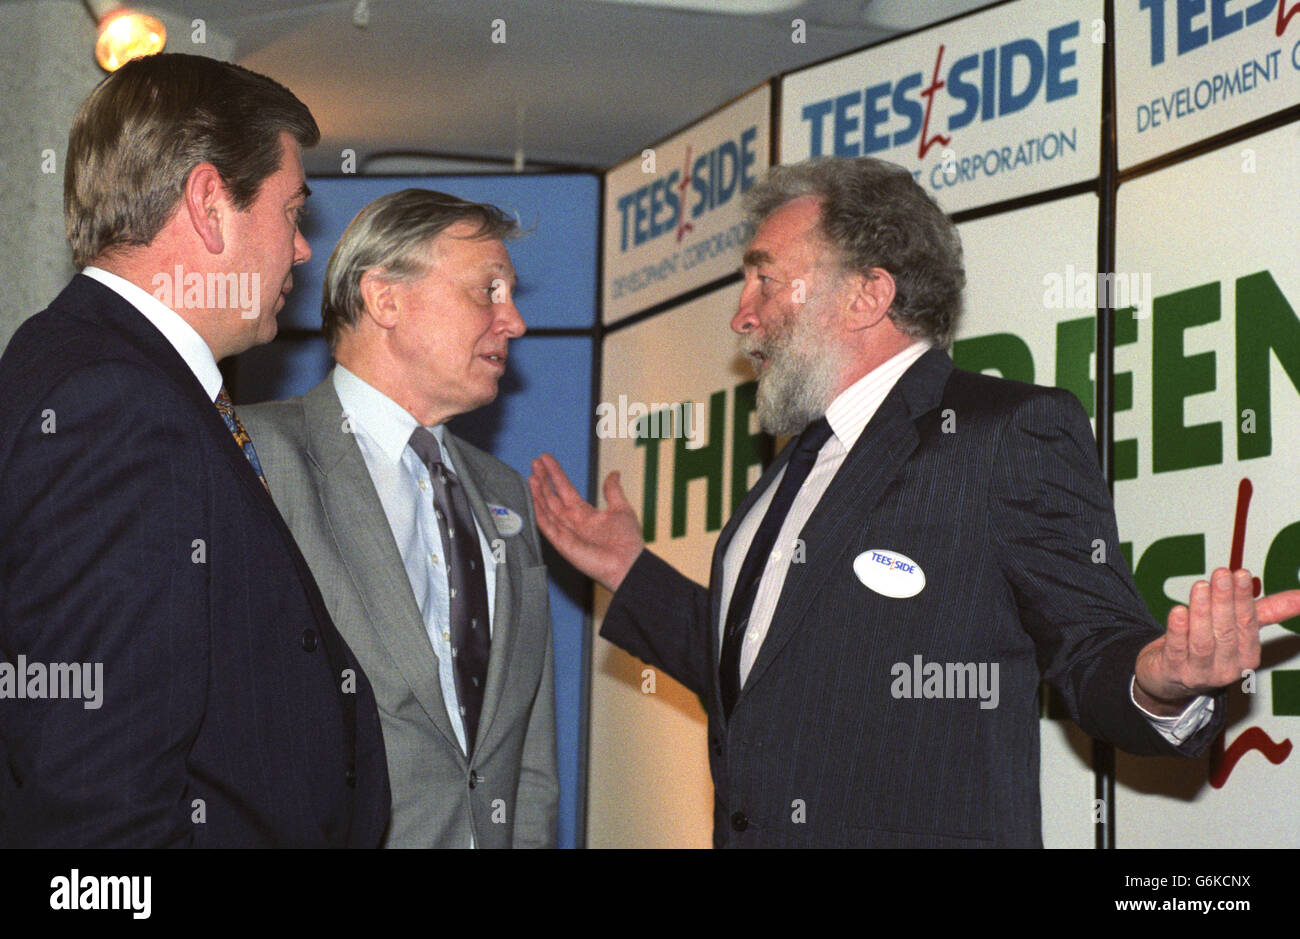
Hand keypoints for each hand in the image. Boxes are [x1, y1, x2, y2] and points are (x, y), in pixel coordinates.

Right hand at [529, 452, 644, 592]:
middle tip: (534, 462)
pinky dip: (539, 513)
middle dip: (543, 480)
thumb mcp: (621, 509)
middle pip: (552, 497)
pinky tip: (533, 499)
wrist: (629, 564)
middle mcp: (572, 522)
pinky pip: (547, 526)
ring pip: (546, 509)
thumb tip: (614, 473)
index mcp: (584, 513)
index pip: (565, 489)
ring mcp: (566, 533)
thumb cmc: (628, 542)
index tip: (545, 459)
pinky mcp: (562, 544)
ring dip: (538, 493)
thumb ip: (613, 491)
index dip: (555, 474)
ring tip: (531, 476)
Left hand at [1133, 567, 1299, 714]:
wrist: (1172, 678)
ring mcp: (1199, 671)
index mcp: (1247, 656)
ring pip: (1202, 641)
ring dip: (1201, 611)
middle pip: (1226, 631)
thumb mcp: (1239, 630)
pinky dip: (1177, 630)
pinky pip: (1176, 649)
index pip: (1247, 624)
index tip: (1240, 574)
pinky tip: (1177, 610)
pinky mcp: (1173, 670)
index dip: (1244, 599)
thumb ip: (1268, 611)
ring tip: (1200, 586)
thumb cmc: (1211, 647)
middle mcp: (1227, 667)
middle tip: (1221, 574)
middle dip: (1224, 601)